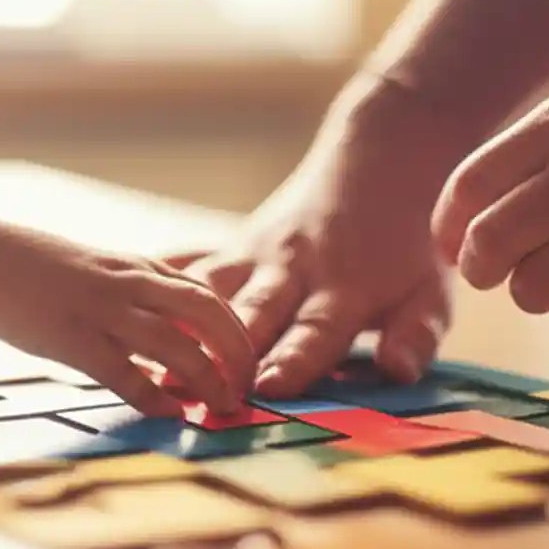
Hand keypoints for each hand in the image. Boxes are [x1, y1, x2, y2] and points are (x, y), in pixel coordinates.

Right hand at [0, 207, 255, 416]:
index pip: (205, 294)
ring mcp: (103, 311)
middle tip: (249, 386)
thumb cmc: (35, 267)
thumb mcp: (97, 268)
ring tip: (223, 406)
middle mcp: (129, 284)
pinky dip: (153, 396)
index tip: (248, 359)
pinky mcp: (73, 339)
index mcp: (137, 268)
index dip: (235, 329)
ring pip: (175, 343)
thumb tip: (165, 326)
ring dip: (207, 378)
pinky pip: (125, 372)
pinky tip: (170, 415)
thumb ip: (133, 290)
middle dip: (237, 352)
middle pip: (206, 314)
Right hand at [174, 84, 461, 397]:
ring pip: (209, 289)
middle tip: (196, 387)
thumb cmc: (406, 244)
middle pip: (251, 314)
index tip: (267, 388)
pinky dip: (159, 280)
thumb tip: (397, 371)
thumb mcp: (429, 290)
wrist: (378, 161)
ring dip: (179, 323)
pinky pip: (188, 263)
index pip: (315, 332)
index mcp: (343, 289)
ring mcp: (255, 255)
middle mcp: (292, 271)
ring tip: (147, 357)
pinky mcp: (231, 247)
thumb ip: (416, 334)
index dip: (291, 360)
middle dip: (222, 352)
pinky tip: (118, 297)